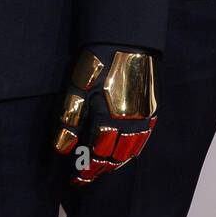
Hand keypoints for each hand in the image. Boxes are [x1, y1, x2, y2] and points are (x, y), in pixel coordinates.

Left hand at [54, 45, 156, 184]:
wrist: (128, 36)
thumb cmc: (98, 59)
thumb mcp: (76, 86)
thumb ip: (69, 119)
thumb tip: (62, 149)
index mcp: (110, 119)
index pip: (95, 154)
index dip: (82, 169)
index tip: (71, 179)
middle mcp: (131, 123)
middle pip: (113, 157)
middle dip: (96, 171)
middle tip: (82, 180)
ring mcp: (145, 117)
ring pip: (130, 152)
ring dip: (114, 164)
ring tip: (100, 171)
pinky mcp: (153, 108)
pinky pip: (143, 139)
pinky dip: (132, 151)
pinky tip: (124, 154)